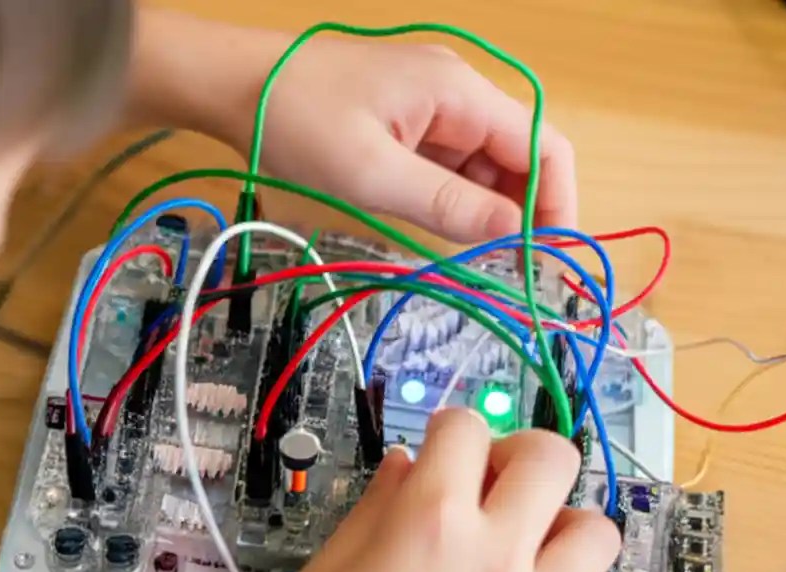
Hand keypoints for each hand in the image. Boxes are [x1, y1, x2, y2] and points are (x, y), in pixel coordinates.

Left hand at [225, 36, 577, 243]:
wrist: (229, 83)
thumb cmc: (296, 122)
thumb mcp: (371, 174)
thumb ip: (445, 204)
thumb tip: (512, 235)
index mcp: (460, 93)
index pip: (543, 148)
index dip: (556, 208)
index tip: (549, 262)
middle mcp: (455, 92)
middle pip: (517, 157)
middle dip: (522, 215)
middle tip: (511, 274)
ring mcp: (427, 104)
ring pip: (481, 164)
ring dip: (484, 211)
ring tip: (478, 262)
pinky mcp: (401, 119)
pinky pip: (445, 161)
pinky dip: (451, 197)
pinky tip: (441, 231)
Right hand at [259, 409, 619, 571]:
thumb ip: (372, 512)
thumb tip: (404, 469)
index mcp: (428, 525)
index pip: (464, 428)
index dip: (449, 426)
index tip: (442, 443)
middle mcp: (493, 558)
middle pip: (551, 457)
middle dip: (520, 452)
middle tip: (490, 478)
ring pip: (595, 532)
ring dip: (560, 524)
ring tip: (522, 542)